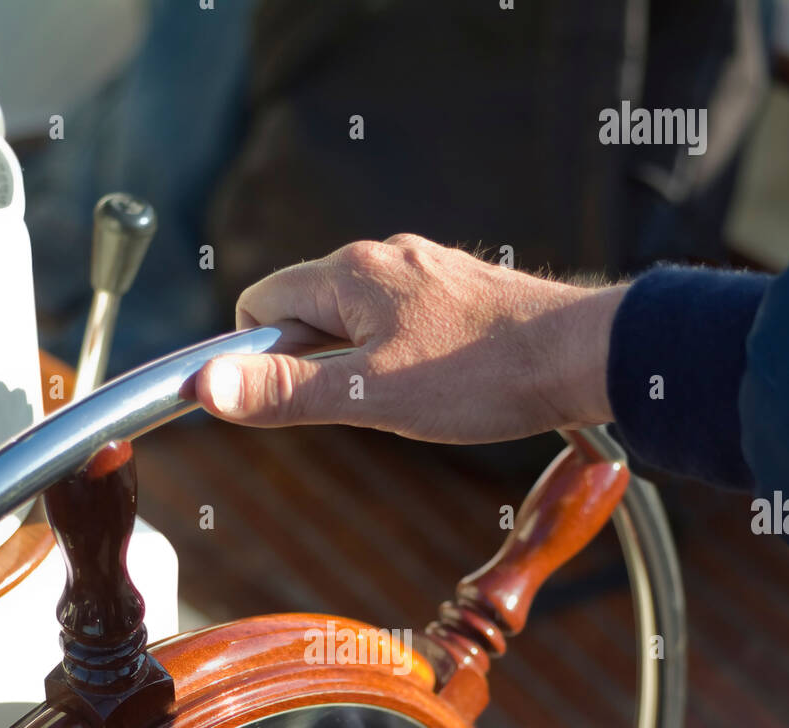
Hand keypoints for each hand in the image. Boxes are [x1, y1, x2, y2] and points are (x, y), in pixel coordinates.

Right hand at [195, 234, 625, 443]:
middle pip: (306, 310)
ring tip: (405, 400)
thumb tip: (207, 388)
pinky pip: (398, 321)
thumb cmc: (482, 376)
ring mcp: (424, 271)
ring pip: (355, 320)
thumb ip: (286, 391)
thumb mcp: (369, 395)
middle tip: (355, 408)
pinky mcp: (456, 291)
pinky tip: (435, 386)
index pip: (260, 304)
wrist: (581, 356)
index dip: (252, 357)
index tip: (272, 401)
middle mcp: (384, 257)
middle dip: (311, 365)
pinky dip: (396, 356)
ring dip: (357, 365)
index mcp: (350, 273)